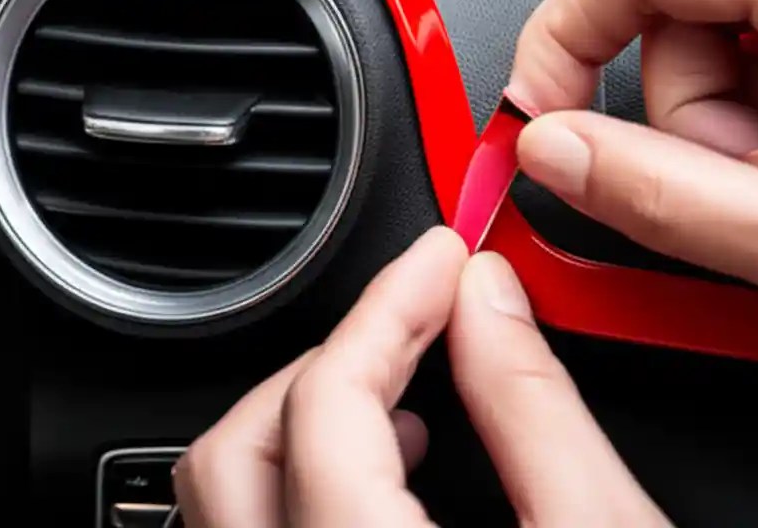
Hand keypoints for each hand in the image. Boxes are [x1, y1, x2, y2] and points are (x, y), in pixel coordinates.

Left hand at [174, 228, 668, 525]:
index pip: (326, 399)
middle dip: (326, 362)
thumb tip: (489, 299)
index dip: (387, 308)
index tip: (439, 262)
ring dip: (299, 424)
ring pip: (223, 495)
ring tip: (399, 399)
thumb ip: (534, 407)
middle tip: (415, 321)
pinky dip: (297, 480)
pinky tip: (378, 478)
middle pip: (233, 449)